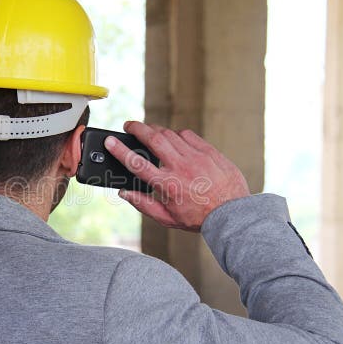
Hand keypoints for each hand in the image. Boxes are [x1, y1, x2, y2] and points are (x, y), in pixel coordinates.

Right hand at [104, 121, 249, 231]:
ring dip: (155, 130)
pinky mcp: (209, 151)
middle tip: (129, 125)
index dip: (120, 150)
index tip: (110, 141)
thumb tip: (124, 192)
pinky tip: (174, 139)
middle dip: (137, 128)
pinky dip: (176, 134)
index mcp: (167, 185)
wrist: (232, 214)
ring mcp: (196, 157)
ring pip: (169, 134)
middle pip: (153, 139)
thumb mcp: (167, 218)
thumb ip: (143, 204)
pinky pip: (188, 135)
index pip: (137, 164)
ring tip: (149, 131)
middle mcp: (180, 167)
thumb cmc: (199, 218)